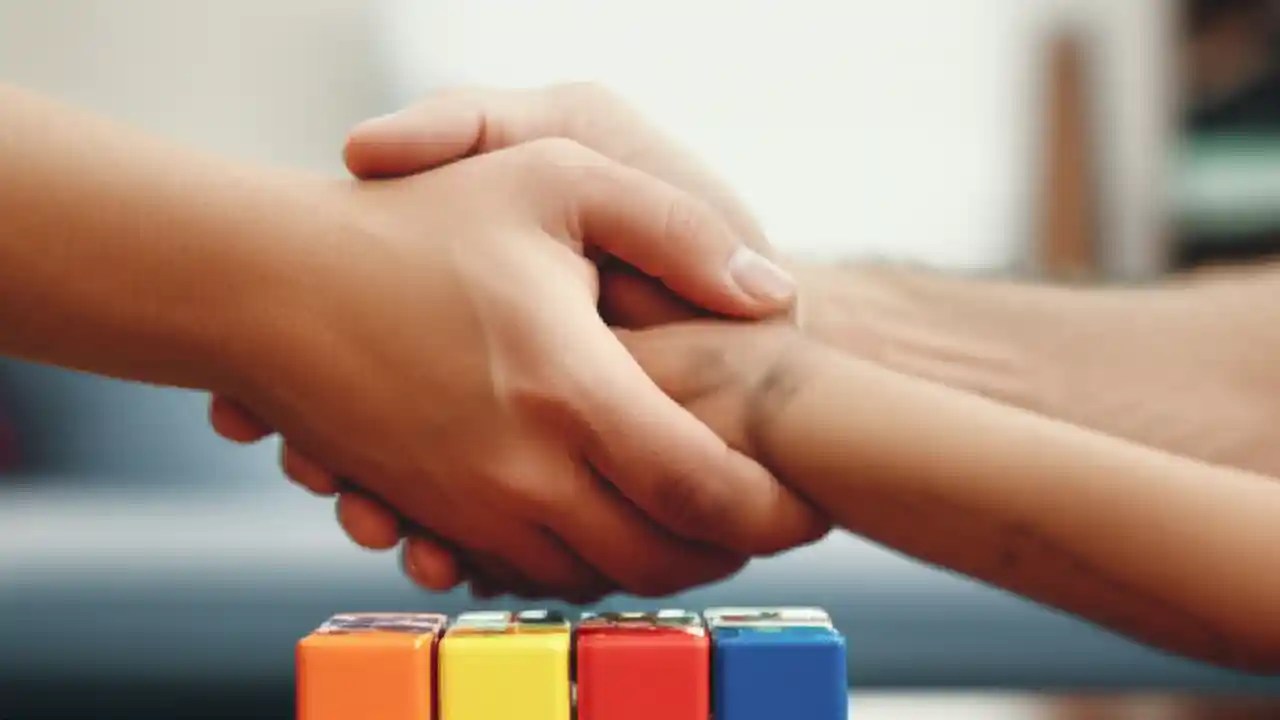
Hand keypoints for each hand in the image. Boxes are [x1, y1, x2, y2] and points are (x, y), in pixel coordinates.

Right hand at [215, 139, 821, 600]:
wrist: (265, 284)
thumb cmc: (416, 222)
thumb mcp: (558, 179)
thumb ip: (678, 230)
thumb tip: (772, 292)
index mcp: (569, 391)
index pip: (704, 490)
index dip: (775, 511)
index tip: (813, 507)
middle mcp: (522, 472)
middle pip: (659, 557)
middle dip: (729, 551)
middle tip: (768, 522)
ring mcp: (470, 506)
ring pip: (596, 580)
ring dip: (660, 565)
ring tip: (699, 523)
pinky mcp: (434, 516)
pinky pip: (528, 574)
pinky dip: (585, 566)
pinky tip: (608, 523)